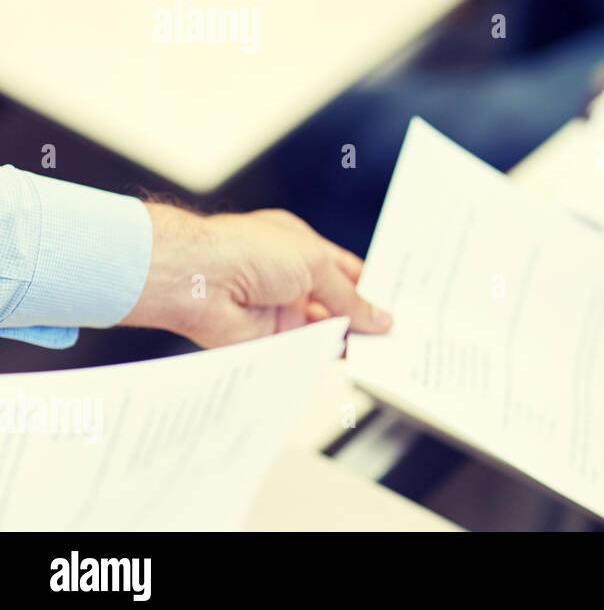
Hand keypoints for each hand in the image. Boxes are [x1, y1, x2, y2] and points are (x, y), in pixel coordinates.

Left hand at [123, 204, 392, 347]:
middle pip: (337, 302)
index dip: (371, 286)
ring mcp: (280, 309)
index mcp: (300, 247)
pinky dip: (328, 356)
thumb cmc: (247, 251)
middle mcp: (290, 278)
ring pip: (325, 329)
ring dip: (350, 339)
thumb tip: (380, 318)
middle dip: (365, 316)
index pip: (345, 270)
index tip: (398, 304)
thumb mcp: (316, 264)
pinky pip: (306, 351)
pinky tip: (355, 362)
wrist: (199, 280)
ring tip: (386, 351)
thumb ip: (350, 297)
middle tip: (399, 333)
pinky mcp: (270, 340)